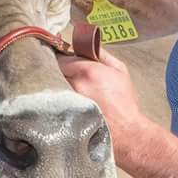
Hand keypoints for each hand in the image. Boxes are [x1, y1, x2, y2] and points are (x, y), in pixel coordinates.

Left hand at [58, 51, 147, 166]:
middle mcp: (74, 85)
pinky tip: (64, 101)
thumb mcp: (120, 70)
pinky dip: (56, 98)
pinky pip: (53, 100)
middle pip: (54, 70)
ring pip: (52, 85)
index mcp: (87, 71)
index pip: (62, 57)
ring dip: (55, 83)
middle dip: (57, 68)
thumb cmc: (124, 102)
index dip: (62, 56)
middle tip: (64, 72)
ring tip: (65, 87)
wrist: (125, 132)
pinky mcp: (63, 115)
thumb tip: (86, 45)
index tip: (63, 56)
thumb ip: (102, 54)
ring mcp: (66, 101)